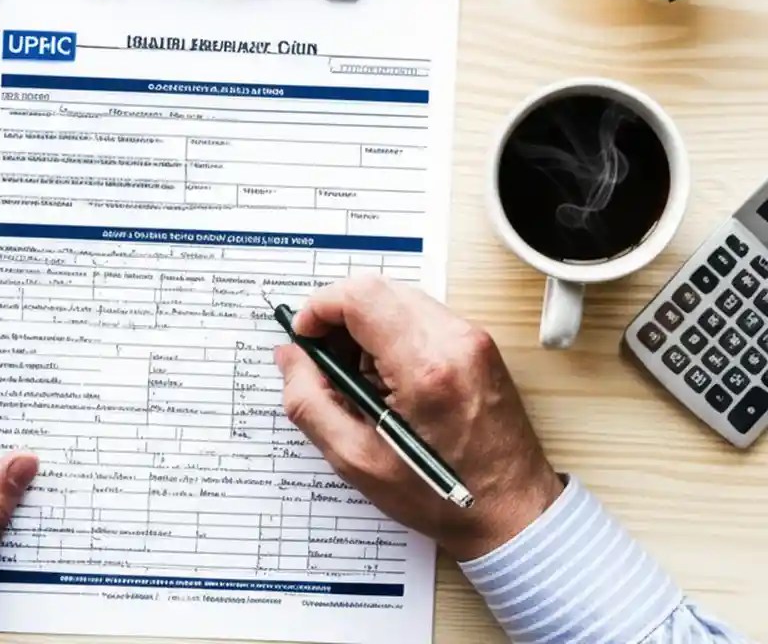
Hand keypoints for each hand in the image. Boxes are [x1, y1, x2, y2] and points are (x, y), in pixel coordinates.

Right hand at [275, 276, 563, 560]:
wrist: (511, 513)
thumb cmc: (441, 497)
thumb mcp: (356, 460)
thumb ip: (310, 401)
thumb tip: (290, 357)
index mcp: (425, 368)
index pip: (361, 297)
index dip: (319, 308)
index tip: (303, 336)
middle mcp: (454, 342)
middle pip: (378, 289)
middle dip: (339, 317)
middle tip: (323, 360)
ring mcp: (472, 340)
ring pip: (399, 299)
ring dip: (365, 326)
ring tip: (355, 377)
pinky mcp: (479, 346)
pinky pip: (421, 317)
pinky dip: (391, 335)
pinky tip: (385, 379)